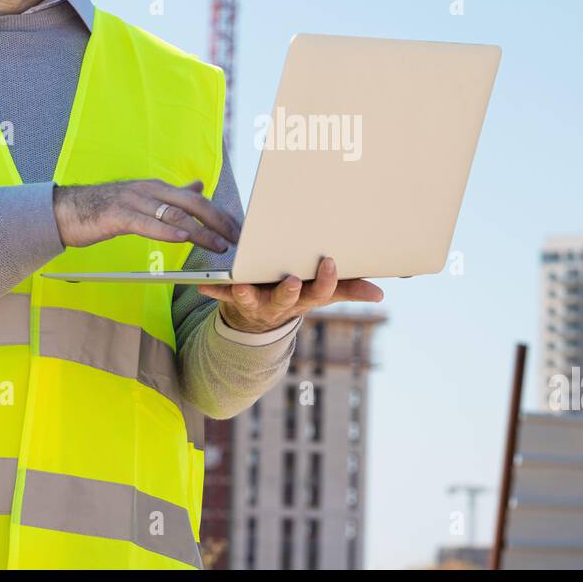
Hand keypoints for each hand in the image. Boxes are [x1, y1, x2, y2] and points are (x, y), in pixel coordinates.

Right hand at [52, 178, 240, 251]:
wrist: (65, 211)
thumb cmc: (105, 209)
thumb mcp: (144, 199)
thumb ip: (172, 196)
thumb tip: (199, 187)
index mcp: (158, 188)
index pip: (198, 201)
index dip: (221, 215)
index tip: (240, 230)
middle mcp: (150, 190)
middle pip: (192, 205)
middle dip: (219, 222)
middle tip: (238, 240)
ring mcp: (133, 201)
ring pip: (173, 215)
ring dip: (200, 232)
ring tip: (218, 245)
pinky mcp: (117, 215)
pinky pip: (146, 223)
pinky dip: (166, 231)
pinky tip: (182, 240)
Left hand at [197, 256, 383, 333]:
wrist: (259, 320)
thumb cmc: (295, 295)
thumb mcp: (321, 293)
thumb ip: (348, 290)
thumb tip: (380, 292)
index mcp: (305, 299)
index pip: (321, 292)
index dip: (327, 280)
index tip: (330, 261)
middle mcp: (282, 304)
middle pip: (288, 299)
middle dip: (290, 291)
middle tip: (293, 280)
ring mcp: (258, 303)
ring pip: (254, 300)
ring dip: (248, 294)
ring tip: (243, 286)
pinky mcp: (234, 300)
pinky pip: (222, 296)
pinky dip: (214, 290)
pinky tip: (202, 285)